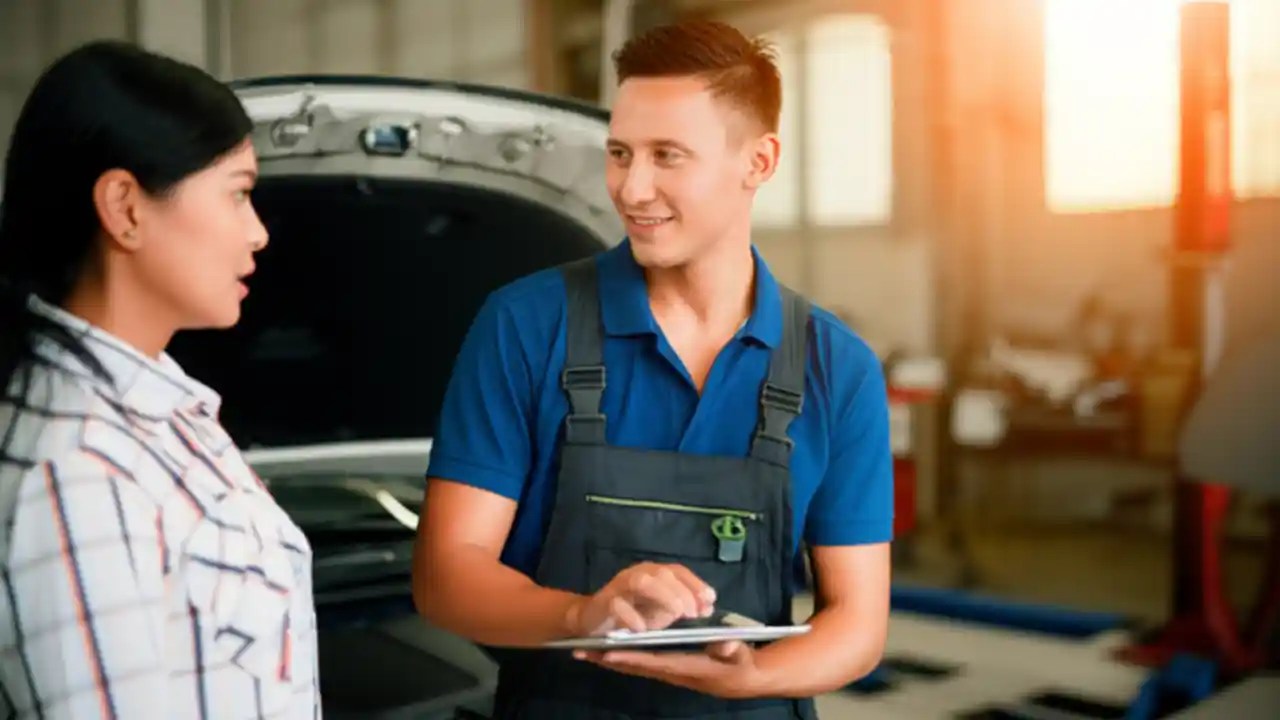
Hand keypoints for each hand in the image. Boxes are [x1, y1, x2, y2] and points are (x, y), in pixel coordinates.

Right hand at [565, 562, 716, 635]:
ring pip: (641, 581)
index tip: (710, 600)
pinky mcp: (604, 602)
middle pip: (662, 574)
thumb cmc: (633, 614)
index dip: (696, 584)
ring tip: (676, 614)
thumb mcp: (662, 611)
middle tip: (694, 614)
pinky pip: (617, 606)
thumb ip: (683, 608)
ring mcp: (619, 586)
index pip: (678, 571)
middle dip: (683, 592)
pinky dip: (632, 617)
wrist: (593, 619)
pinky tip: (642, 630)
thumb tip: (708, 608)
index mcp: (654, 573)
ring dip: (662, 596)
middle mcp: (638, 574)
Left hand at [574, 641, 764, 698]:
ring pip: (633, 665)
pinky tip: (608, 651)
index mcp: (685, 667)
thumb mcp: (740, 654)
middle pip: (633, 665)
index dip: (630, 655)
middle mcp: (671, 671)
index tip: (607, 650)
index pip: (652, 660)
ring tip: (585, 651)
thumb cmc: (741, 664)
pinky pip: (640, 663)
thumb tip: (725, 645)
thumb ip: (731, 650)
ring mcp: (667, 670)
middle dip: (607, 659)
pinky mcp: (668, 667)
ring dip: (609, 659)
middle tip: (580, 651)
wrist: (744, 678)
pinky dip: (622, 657)